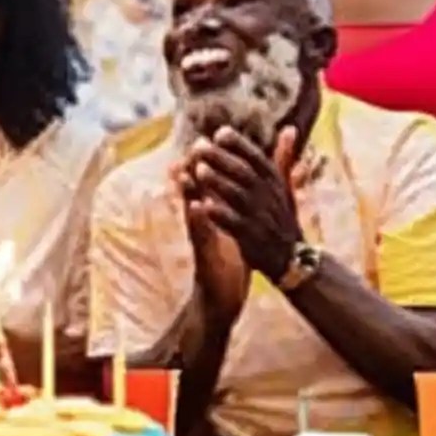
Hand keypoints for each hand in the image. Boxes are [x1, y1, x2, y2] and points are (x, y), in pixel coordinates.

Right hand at [173, 159, 248, 322]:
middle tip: (197, 144)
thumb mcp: (239, 231)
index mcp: (216, 214)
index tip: (220, 137)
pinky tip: (197, 206)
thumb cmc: (232, 262)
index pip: (213, 183)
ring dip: (188, 190)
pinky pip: (198, 234)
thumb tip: (250, 188)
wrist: (222, 297)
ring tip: (185, 170)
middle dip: (198, 168)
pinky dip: (197, 219)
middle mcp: (205, 222)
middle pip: (198, 190)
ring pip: (192, 208)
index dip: (217, 161)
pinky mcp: (203, 254)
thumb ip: (243, 208)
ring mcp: (201, 237)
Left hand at [189, 126, 302, 282]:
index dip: (239, 144)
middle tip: (199, 146)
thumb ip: (283, 158)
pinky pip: (233, 224)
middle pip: (244, 173)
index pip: (257, 158)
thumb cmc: (281, 216)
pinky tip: (202, 205)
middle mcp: (268, 197)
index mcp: (275, 182)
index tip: (220, 131)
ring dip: (218, 182)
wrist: (290, 256)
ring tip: (198, 169)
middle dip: (222, 158)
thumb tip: (290, 128)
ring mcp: (259, 217)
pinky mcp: (250, 237)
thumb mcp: (284, 186)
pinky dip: (219, 214)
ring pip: (237, 196)